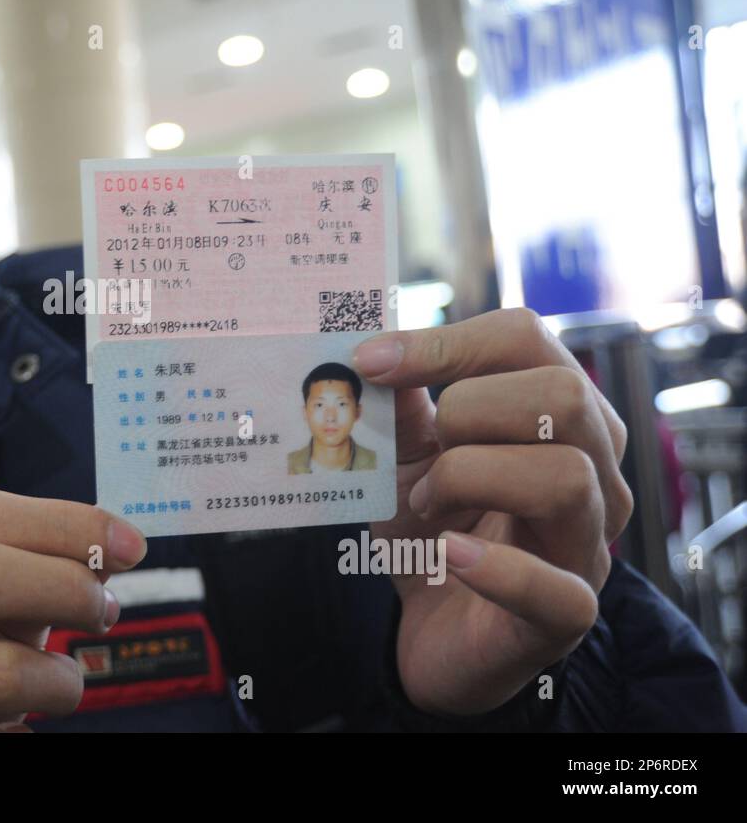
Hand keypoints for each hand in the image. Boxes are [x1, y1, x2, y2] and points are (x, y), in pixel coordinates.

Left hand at [355, 308, 631, 716]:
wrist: (428, 628)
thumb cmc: (429, 527)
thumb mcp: (404, 455)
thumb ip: (399, 404)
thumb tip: (375, 350)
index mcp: (556, 414)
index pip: (526, 337)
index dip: (446, 342)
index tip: (371, 361)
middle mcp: (593, 470)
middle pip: (564, 394)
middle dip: (470, 410)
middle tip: (428, 451)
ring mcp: (588, 544)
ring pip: (565, 477)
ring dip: (470, 479)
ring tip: (428, 504)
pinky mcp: (568, 615)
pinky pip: (557, 589)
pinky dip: (497, 567)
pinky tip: (449, 554)